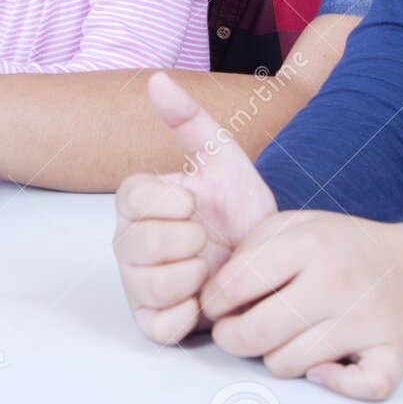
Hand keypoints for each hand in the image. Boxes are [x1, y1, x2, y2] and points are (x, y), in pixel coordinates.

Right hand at [113, 73, 276, 344]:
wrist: (272, 261)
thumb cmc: (240, 210)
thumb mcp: (223, 160)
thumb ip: (190, 121)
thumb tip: (157, 79)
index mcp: (140, 202)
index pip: (130, 197)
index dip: (165, 201)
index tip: (195, 202)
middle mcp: (130, 242)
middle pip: (134, 243)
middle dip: (183, 241)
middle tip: (208, 239)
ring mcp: (139, 283)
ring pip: (145, 284)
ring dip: (188, 276)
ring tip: (210, 270)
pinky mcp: (154, 322)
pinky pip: (156, 325)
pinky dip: (183, 314)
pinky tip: (204, 301)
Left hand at [200, 212, 402, 400]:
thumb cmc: (342, 249)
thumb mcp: (295, 226)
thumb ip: (249, 251)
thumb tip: (212, 297)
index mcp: (308, 245)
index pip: (234, 285)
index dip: (213, 303)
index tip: (218, 308)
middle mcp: (336, 282)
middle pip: (255, 334)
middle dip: (233, 339)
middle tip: (238, 333)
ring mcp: (366, 320)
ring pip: (289, 365)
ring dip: (278, 359)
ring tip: (286, 340)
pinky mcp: (393, 352)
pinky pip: (358, 387)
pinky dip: (337, 384)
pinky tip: (325, 368)